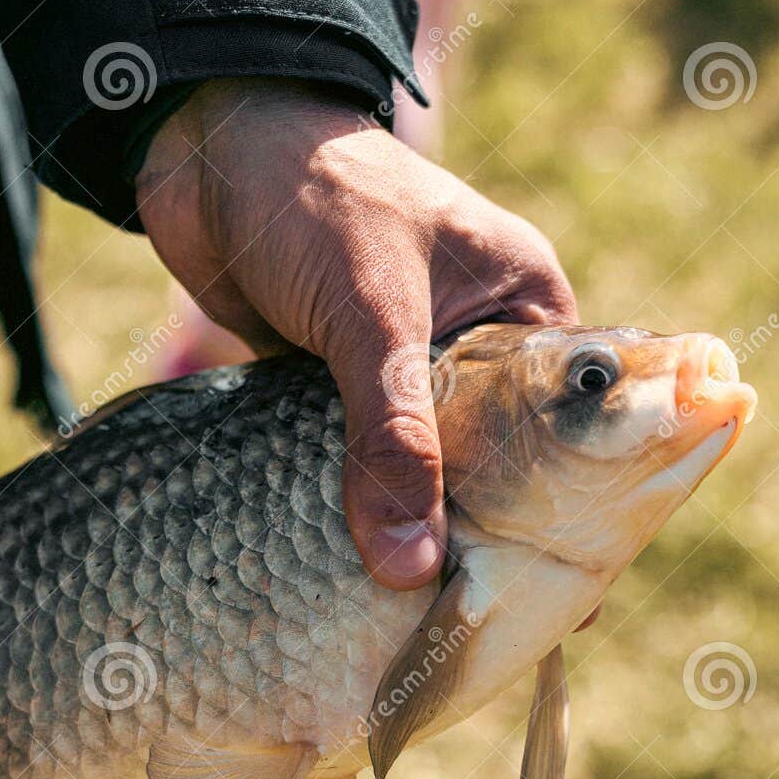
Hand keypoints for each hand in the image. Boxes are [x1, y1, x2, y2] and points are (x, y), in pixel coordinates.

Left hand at [136, 79, 575, 589]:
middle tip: (481, 626)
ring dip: (411, 528)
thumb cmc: (318, 201)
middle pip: (494, 462)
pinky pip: (357, 459)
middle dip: (482, 537)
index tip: (565, 597)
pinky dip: (353, 505)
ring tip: (415, 622)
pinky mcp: (337, 383)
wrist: (208, 151)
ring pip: (421, 467)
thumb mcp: (374, 317)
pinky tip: (350, 568)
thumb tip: (409, 566)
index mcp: (525, 308)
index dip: (564, 510)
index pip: (569, 425)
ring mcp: (404, 366)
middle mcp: (477, 342)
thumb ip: (393, 435)